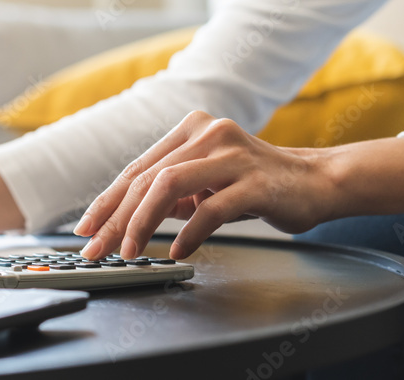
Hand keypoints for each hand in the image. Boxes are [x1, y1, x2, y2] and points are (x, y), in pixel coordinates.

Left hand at [73, 111, 336, 260]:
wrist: (317, 182)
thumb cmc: (256, 186)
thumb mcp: (205, 185)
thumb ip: (169, 195)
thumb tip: (123, 220)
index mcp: (191, 131)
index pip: (137, 170)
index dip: (107, 202)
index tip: (86, 229)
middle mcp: (208, 134)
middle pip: (146, 178)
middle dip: (116, 219)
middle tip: (98, 250)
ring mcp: (232, 154)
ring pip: (169, 186)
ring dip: (142, 223)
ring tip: (130, 252)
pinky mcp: (255, 180)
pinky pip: (210, 209)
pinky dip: (188, 233)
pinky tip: (177, 251)